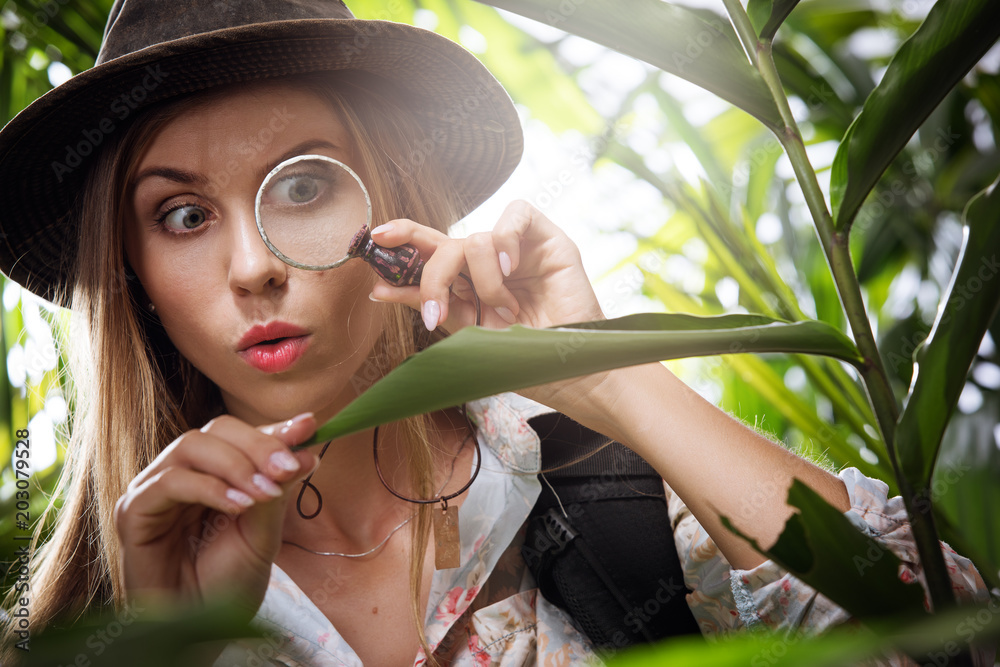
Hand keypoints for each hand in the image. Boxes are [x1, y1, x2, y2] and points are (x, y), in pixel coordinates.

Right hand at [114, 413, 318, 612]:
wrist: (196, 633)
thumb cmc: (226, 584)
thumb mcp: (263, 532)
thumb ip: (277, 490)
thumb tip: (308, 450)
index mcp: (212, 473)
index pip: (241, 435)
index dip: (274, 429)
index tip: (309, 425)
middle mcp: (181, 473)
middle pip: (216, 429)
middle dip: (258, 444)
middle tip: (288, 467)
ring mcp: (153, 490)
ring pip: (192, 445)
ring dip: (237, 465)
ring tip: (264, 492)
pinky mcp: (133, 511)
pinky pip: (169, 482)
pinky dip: (209, 487)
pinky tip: (238, 506)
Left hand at [369, 200, 618, 416]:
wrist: (572, 373)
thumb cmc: (526, 358)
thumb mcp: (467, 333)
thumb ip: (430, 305)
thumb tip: (380, 289)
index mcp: (468, 282)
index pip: (430, 250)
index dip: (403, 238)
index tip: (375, 238)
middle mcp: (489, 262)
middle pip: (445, 242)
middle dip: (432, 274)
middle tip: (437, 312)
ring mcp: (518, 250)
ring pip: (475, 237)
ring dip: (482, 281)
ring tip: (504, 310)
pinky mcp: (548, 240)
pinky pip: (516, 215)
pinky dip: (506, 239)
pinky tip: (510, 268)